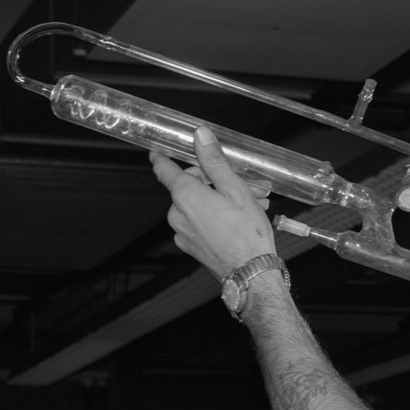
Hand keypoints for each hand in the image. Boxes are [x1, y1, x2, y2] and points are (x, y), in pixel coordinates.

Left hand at [150, 126, 275, 280]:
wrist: (251, 273)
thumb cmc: (247, 234)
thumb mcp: (235, 189)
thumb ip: (214, 160)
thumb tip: (200, 136)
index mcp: (186, 195)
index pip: (165, 170)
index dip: (161, 158)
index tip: (156, 151)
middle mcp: (178, 214)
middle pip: (191, 186)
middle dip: (217, 182)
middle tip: (247, 185)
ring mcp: (183, 232)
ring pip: (199, 205)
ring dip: (221, 200)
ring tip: (253, 204)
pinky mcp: (191, 246)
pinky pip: (200, 223)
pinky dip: (216, 217)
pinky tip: (239, 220)